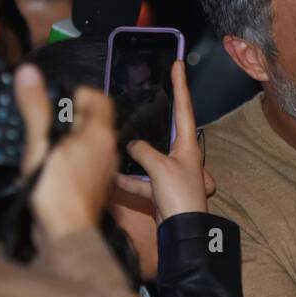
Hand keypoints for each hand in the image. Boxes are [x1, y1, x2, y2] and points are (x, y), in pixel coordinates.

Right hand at [15, 64, 116, 239]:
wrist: (67, 233)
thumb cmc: (56, 188)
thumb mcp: (41, 142)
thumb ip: (36, 107)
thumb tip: (29, 73)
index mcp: (100, 133)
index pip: (99, 98)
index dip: (77, 92)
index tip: (55, 98)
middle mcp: (108, 148)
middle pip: (91, 119)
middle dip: (67, 114)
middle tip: (43, 118)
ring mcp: (103, 168)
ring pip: (87, 141)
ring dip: (66, 137)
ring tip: (43, 141)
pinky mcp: (93, 185)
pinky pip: (83, 161)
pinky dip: (67, 157)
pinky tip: (48, 165)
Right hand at [114, 60, 214, 223]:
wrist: (184, 232)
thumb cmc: (180, 196)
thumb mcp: (160, 167)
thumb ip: (144, 151)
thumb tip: (132, 144)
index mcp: (188, 146)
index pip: (185, 108)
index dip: (181, 85)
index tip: (179, 64)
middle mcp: (182, 157)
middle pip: (168, 130)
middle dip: (157, 115)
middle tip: (148, 94)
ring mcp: (171, 174)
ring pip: (149, 157)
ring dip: (133, 154)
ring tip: (116, 138)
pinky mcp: (161, 191)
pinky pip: (141, 180)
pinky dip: (126, 180)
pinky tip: (107, 177)